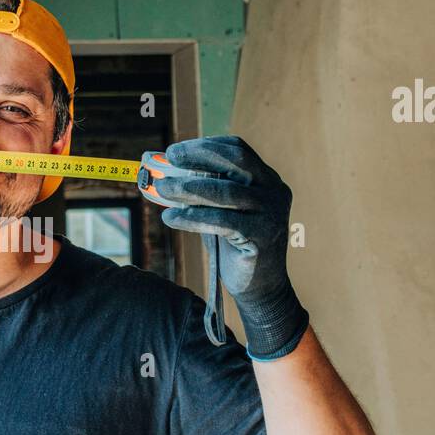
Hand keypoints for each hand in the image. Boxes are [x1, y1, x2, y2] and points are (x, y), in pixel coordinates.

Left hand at [154, 135, 308, 360]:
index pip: (238, 150)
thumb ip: (202, 192)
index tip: (175, 151)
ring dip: (187, 188)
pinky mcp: (261, 236)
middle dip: (198, 157)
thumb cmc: (235, 247)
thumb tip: (164, 174)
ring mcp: (271, 213)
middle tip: (168, 161)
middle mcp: (274, 191)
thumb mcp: (221, 212)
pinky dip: (191, 217)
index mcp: (267, 180)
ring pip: (224, 192)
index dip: (205, 146)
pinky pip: (220, 221)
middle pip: (235, 162)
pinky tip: (171, 218)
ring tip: (161, 190)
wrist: (261, 288)